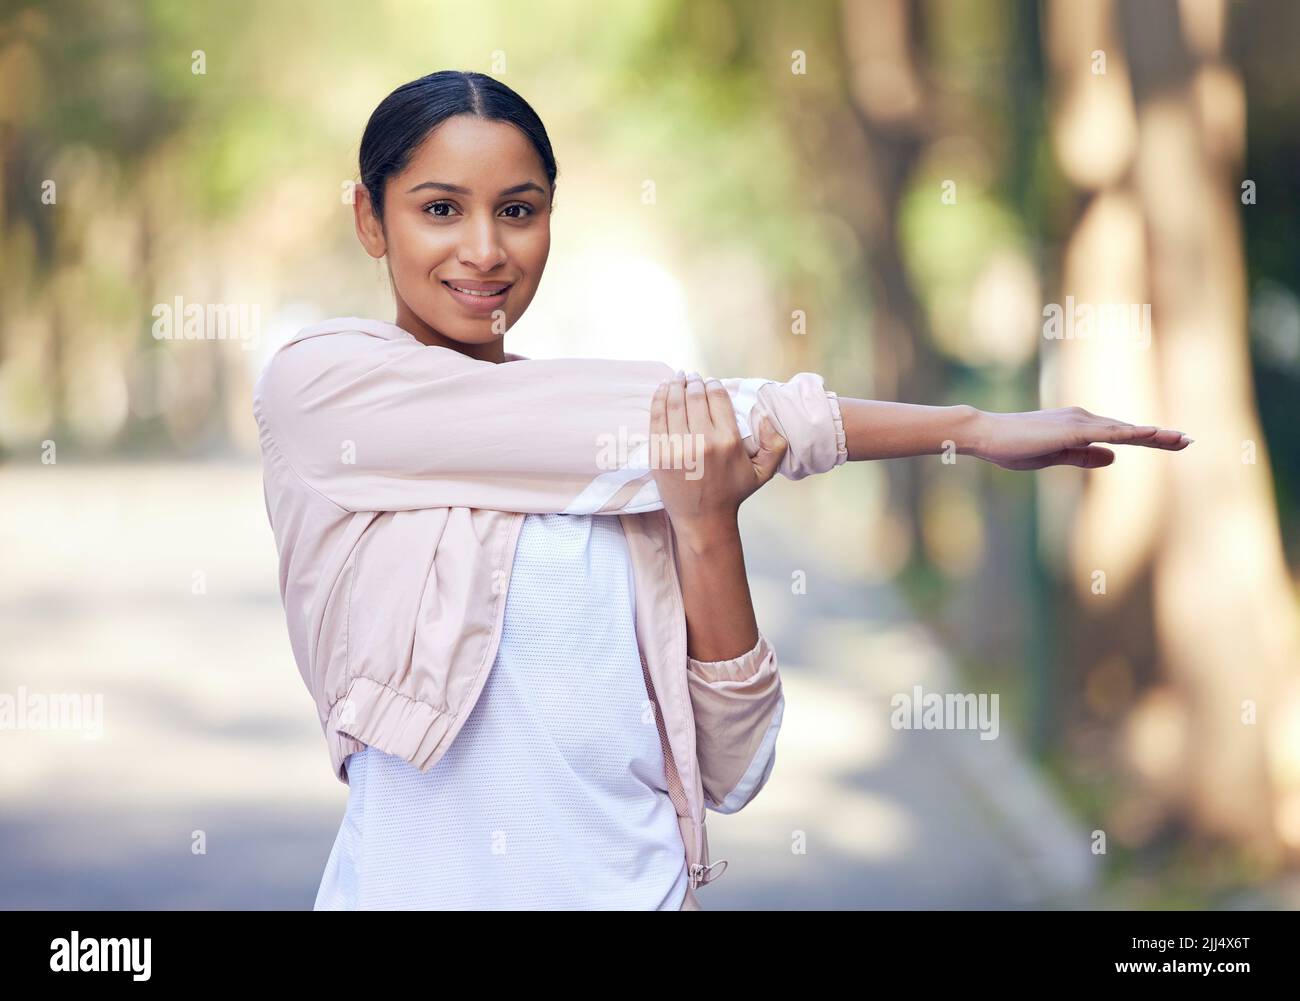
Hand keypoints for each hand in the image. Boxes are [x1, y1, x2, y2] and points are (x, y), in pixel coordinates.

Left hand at [649, 370, 787, 537]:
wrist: (703, 519)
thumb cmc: (732, 494)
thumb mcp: (763, 472)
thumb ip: (775, 445)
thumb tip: (766, 417)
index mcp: (728, 441)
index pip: (718, 399)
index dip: (713, 385)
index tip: (710, 382)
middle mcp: (703, 441)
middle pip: (695, 397)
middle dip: (693, 382)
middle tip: (692, 377)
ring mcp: (678, 448)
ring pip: (674, 403)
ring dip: (674, 385)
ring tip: (676, 378)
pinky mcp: (659, 454)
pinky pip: (657, 418)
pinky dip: (658, 399)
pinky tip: (662, 390)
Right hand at [967, 406, 1190, 469]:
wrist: (986, 434)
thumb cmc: (1012, 446)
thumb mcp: (1053, 456)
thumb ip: (1084, 456)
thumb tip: (1113, 458)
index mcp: (1079, 427)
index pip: (1121, 435)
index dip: (1149, 439)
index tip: (1174, 442)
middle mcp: (1084, 419)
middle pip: (1130, 429)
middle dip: (1162, 436)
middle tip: (1191, 441)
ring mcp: (1079, 422)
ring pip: (1125, 429)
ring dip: (1155, 434)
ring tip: (1182, 440)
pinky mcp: (1071, 429)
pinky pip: (1108, 432)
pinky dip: (1132, 433)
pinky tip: (1152, 434)